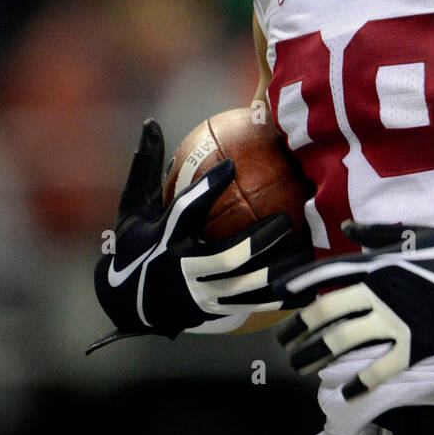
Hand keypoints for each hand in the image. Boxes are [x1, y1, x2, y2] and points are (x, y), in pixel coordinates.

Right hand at [87, 119, 310, 351]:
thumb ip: (145, 167)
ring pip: (246, 284)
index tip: (231, 165)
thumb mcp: (131, 208)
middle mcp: (182, 270)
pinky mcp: (213, 310)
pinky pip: (253, 303)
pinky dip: (281, 295)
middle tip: (286, 218)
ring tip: (305, 250)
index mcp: (162, 240)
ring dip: (279, 269)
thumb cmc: (132, 245)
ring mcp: (199, 295)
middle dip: (259, 239)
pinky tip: (308, 284)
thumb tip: (151, 123)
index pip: (186, 211)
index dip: (207, 187)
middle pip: (227, 257)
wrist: (125, 303)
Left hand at [272, 220, 433, 398]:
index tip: (277, 296)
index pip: (326, 275)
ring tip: (302, 366)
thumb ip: (374, 236)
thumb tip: (344, 229)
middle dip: (299, 330)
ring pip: (344, 343)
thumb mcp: (413, 235)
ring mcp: (396, 322)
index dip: (297, 285)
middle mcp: (379, 294)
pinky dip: (359, 384)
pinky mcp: (415, 347)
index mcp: (378, 265)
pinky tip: (345, 393)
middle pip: (326, 313)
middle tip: (285, 343)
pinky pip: (379, 370)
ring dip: (317, 356)